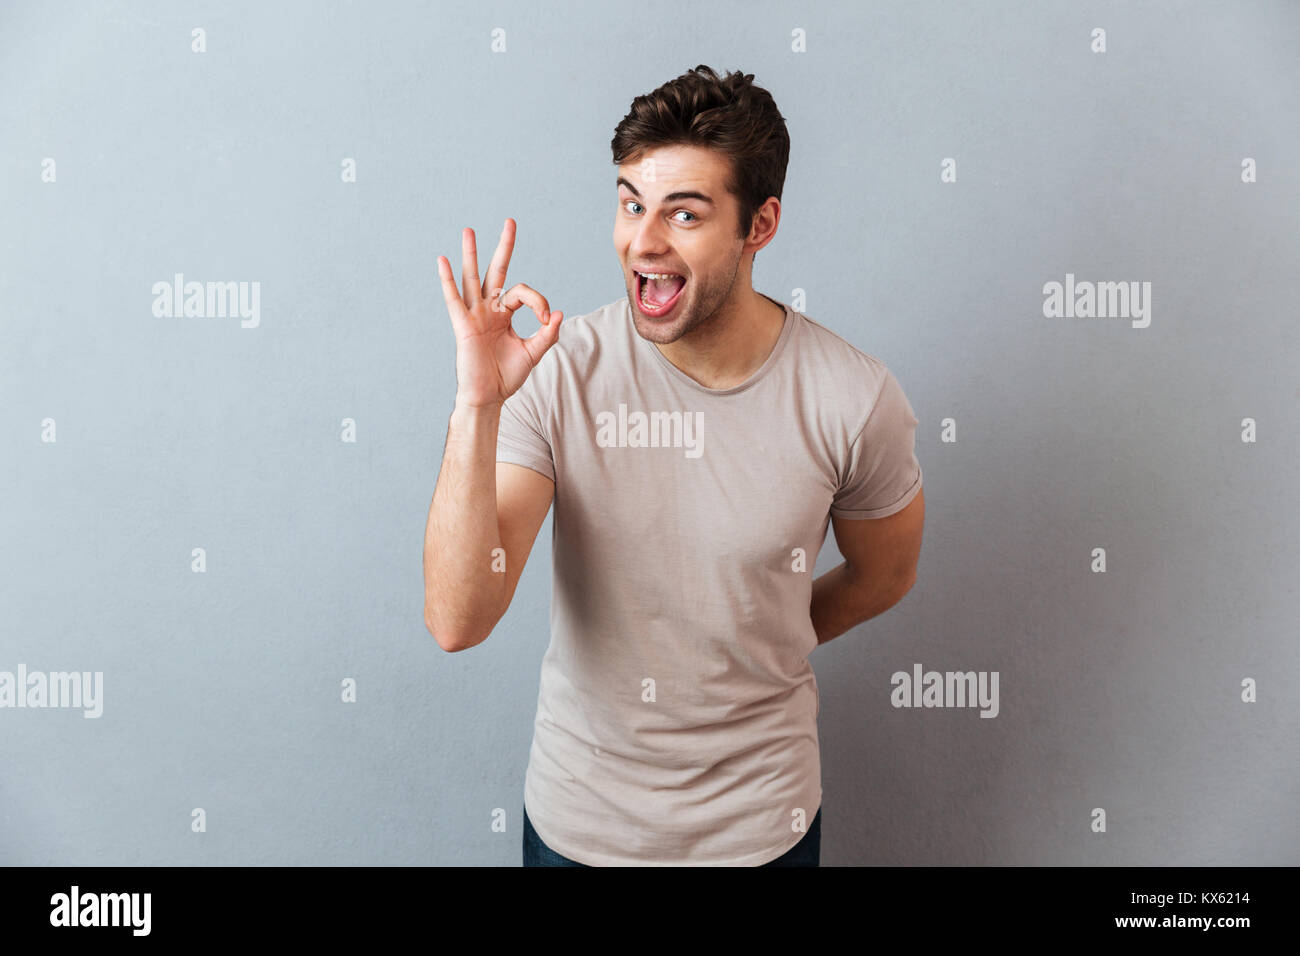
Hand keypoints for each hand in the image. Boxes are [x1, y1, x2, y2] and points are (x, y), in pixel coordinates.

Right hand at [437, 219, 562, 408]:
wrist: (488, 397)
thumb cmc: (506, 377)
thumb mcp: (533, 353)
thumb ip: (547, 334)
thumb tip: (558, 313)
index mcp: (504, 315)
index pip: (523, 293)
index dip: (539, 302)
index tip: (547, 321)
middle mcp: (488, 310)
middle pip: (496, 271)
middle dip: (504, 247)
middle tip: (510, 222)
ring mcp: (474, 315)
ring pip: (472, 278)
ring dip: (471, 254)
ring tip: (469, 230)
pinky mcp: (463, 326)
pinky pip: (454, 299)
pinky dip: (447, 280)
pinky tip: (442, 260)